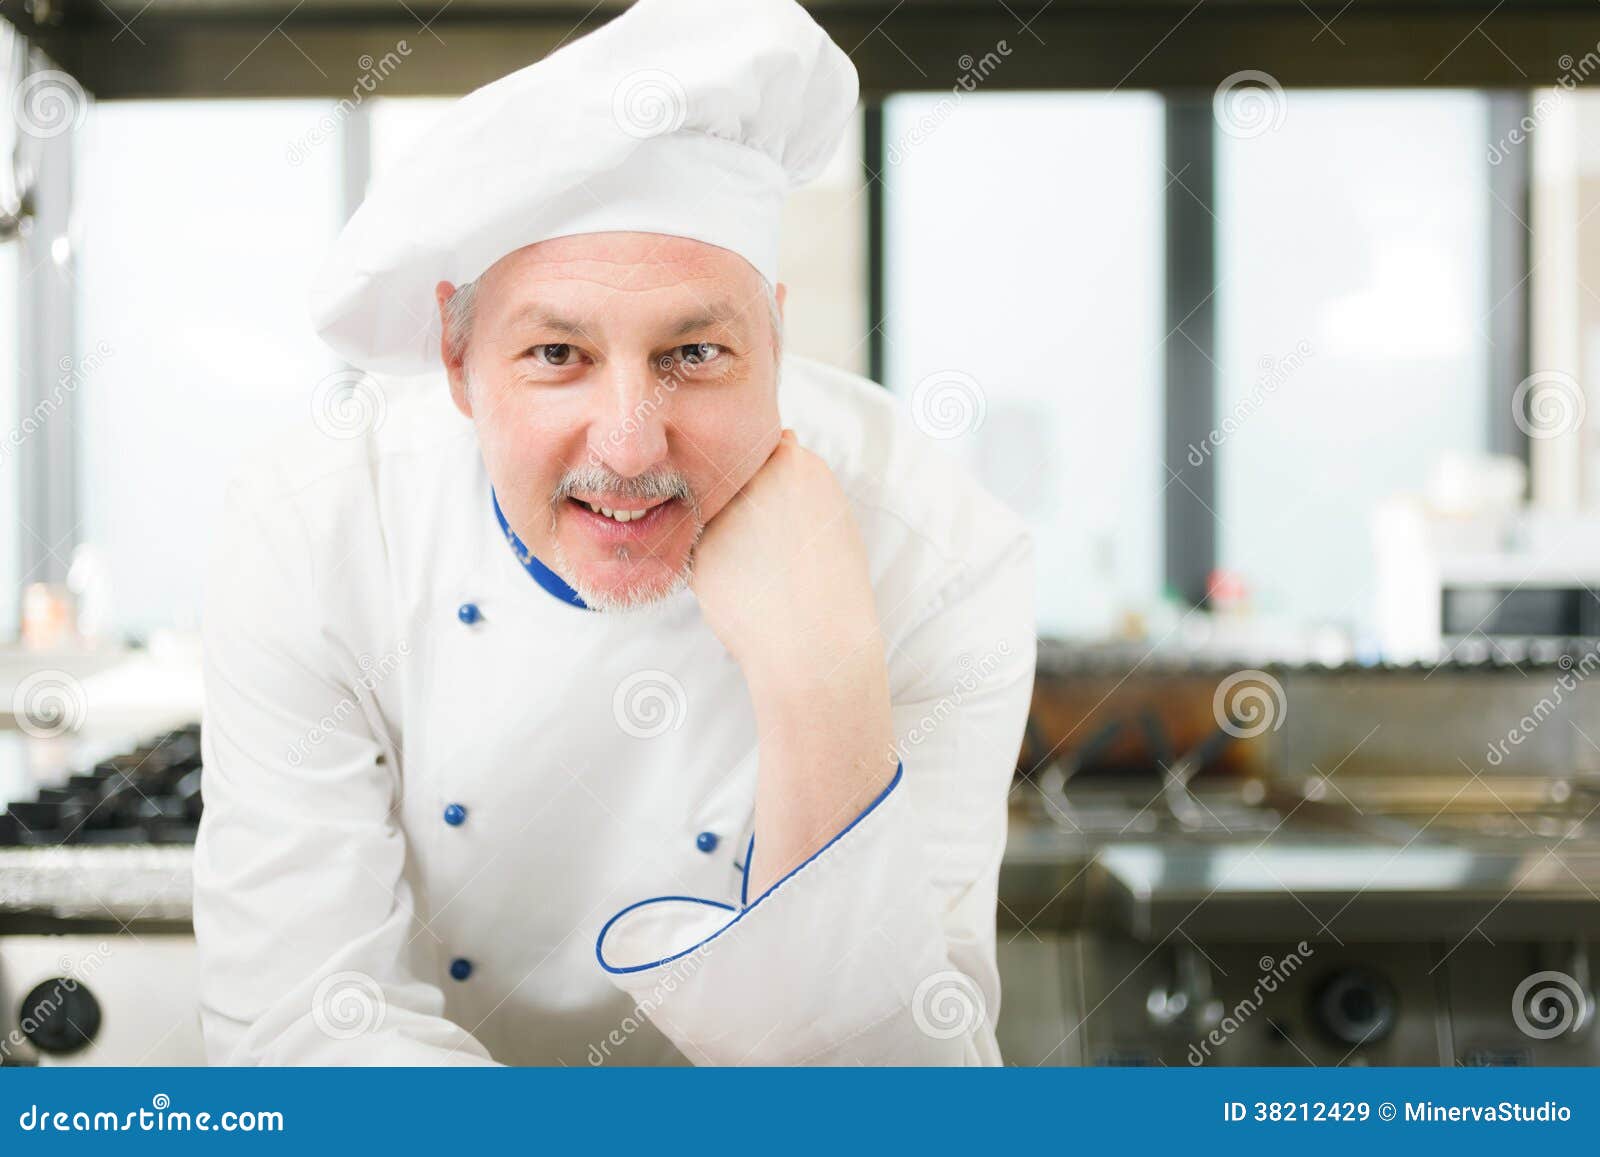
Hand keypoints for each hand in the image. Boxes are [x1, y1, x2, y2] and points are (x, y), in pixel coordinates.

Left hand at [689, 429, 882, 686]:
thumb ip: (800, 475)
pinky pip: (701, 544)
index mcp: (796, 460)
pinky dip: (715, 562)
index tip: (784, 517)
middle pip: (737, 477)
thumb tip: (782, 440)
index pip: (767, 452)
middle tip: (770, 548)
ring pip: (716, 511)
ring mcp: (722, 507)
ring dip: (727, 530)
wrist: (814, 642)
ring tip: (761, 570)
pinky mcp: (697, 543)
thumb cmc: (833, 585)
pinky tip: (744, 586)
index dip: (773, 487)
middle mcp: (754, 475)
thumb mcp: (832, 513)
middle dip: (746, 503)